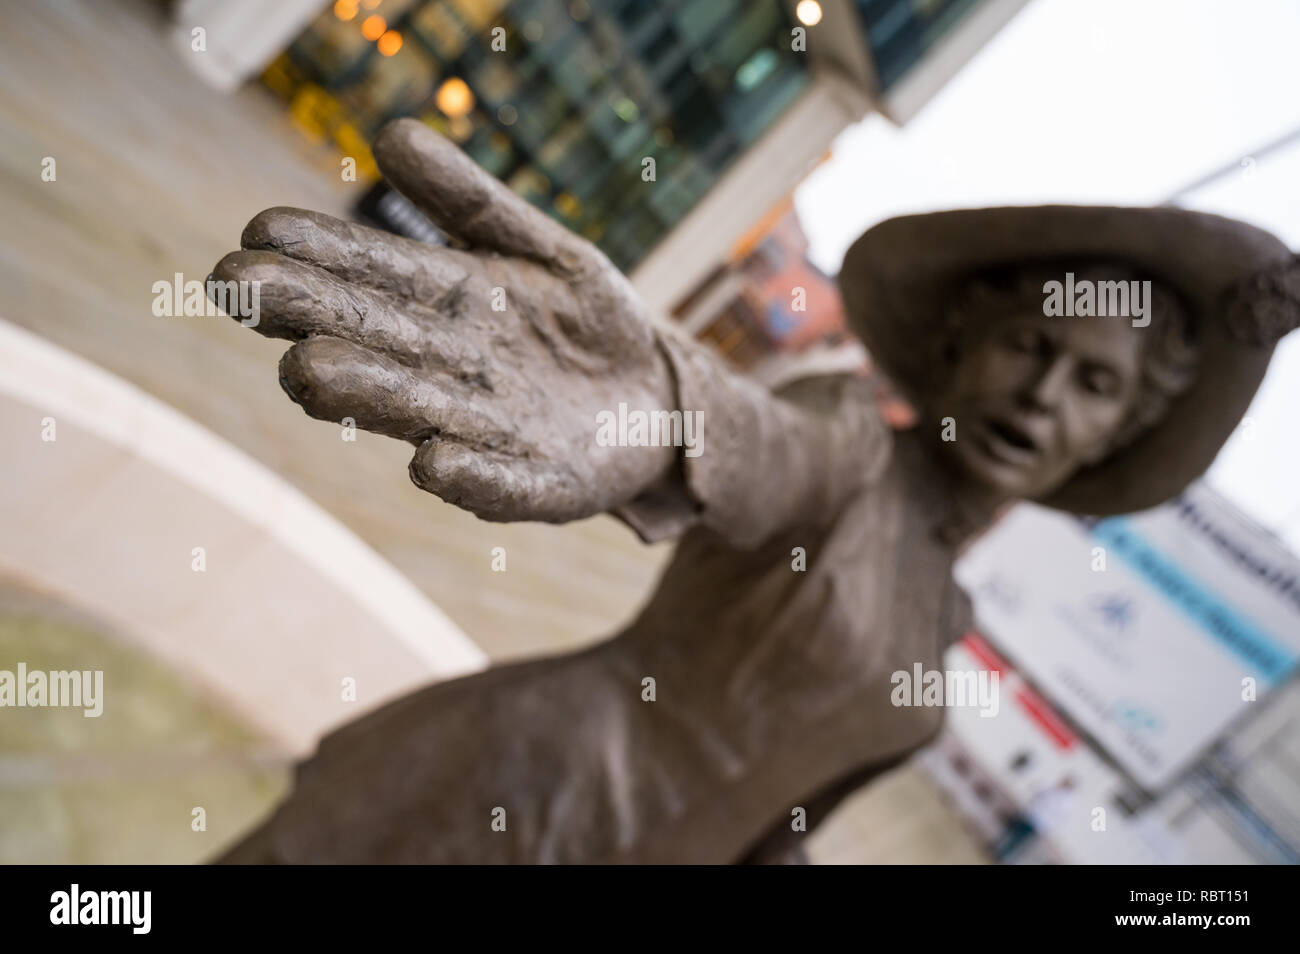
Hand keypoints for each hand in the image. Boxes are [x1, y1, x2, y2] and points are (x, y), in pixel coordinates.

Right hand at [210, 119, 676, 523]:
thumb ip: (471, 200)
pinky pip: (503, 482)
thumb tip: (389, 133)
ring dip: (367, 393)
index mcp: (447, 303)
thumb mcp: (538, 246)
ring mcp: (492, 429)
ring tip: (307, 372)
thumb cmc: (586, 319)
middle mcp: (452, 368)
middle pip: (374, 337)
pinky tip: (433, 462)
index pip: (371, 272)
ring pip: (419, 409)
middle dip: (311, 316)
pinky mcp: (543, 484)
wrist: (659, 395)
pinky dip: (471, 476)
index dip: (317, 252)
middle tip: (239, 290)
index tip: (257, 231)